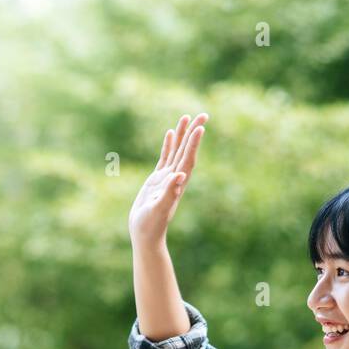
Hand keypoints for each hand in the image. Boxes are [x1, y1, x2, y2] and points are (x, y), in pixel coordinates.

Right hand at [128, 112, 206, 248]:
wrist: (145, 235)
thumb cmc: (151, 225)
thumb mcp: (159, 209)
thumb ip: (169, 193)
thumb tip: (180, 176)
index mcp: (177, 183)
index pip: (188, 159)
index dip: (194, 143)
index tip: (200, 127)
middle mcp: (175, 178)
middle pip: (186, 150)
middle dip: (194, 133)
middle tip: (204, 114)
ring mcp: (167, 178)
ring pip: (177, 151)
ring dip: (183, 135)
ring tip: (187, 117)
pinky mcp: (157, 180)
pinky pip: (165, 157)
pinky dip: (168, 145)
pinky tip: (170, 134)